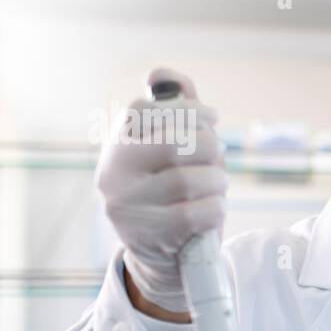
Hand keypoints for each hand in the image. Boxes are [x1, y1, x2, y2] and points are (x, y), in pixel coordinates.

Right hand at [95, 68, 226, 314]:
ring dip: (217, 180)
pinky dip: (216, 208)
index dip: (188, 109)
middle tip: (218, 158)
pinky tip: (214, 210)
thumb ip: (175, 108)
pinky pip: (197, 211)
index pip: (144, 109)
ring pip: (188, 179)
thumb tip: (160, 73)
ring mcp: (126, 206)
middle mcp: (112, 172)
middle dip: (210, 147)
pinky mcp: (148, 235)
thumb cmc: (175, 194)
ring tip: (216, 186)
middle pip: (173, 142)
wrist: (165, 257)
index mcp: (116, 145)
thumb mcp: (173, 150)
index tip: (213, 118)